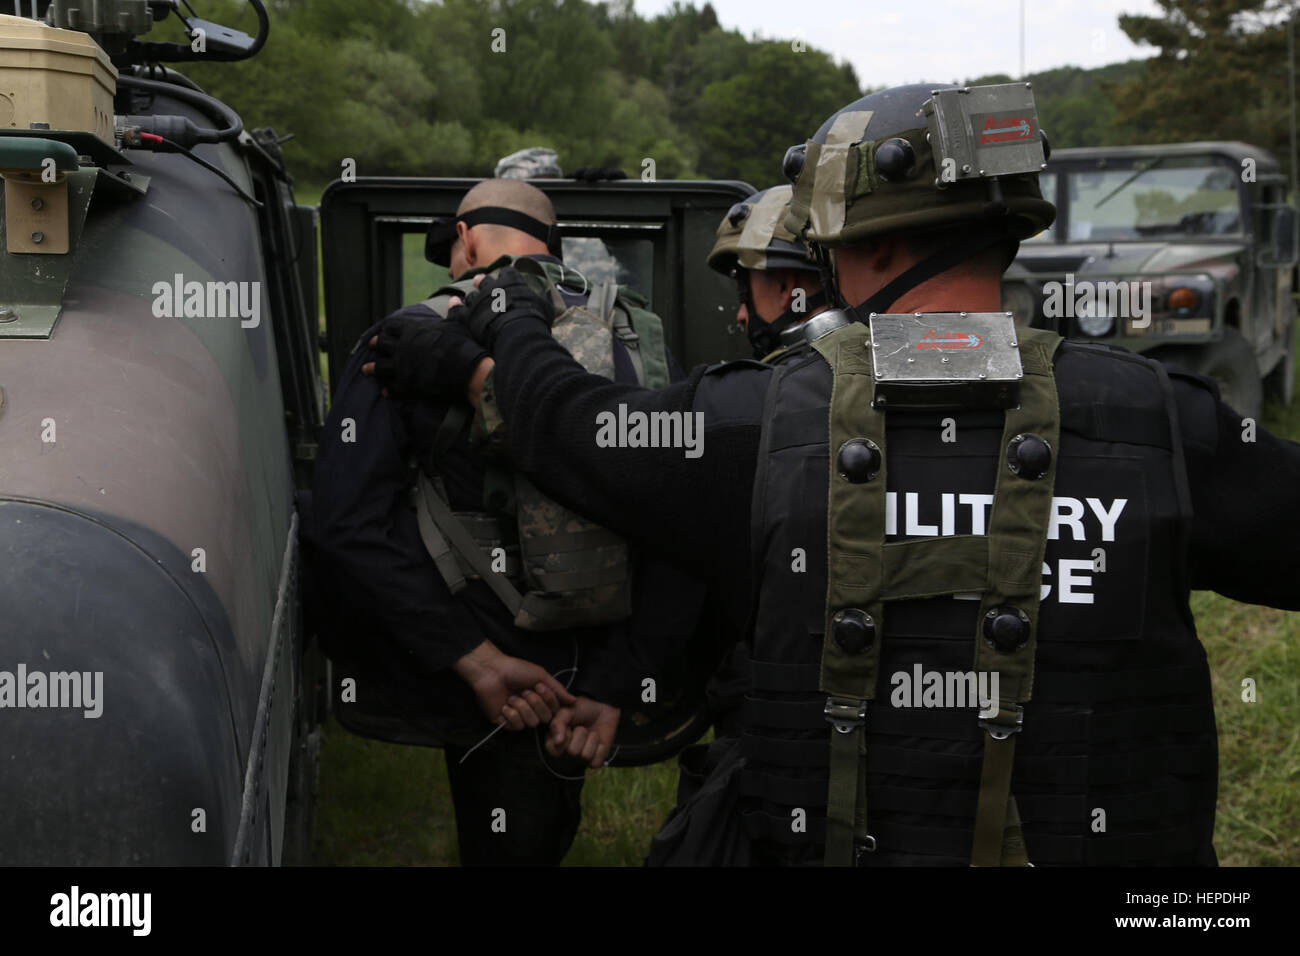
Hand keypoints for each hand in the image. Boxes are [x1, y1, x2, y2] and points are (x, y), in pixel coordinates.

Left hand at [361, 313, 488, 401]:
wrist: (467, 370)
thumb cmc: (462, 344)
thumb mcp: (458, 323)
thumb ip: (454, 311)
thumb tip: (455, 299)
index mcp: (413, 330)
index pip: (393, 326)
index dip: (387, 329)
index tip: (383, 331)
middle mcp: (403, 347)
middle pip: (382, 344)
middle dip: (376, 345)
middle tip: (371, 347)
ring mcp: (402, 367)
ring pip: (380, 367)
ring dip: (372, 368)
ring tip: (365, 370)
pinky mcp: (406, 386)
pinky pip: (391, 388)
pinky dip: (387, 390)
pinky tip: (384, 392)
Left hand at [449, 267, 554, 348]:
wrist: (517, 334)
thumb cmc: (535, 319)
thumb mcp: (545, 307)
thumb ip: (542, 300)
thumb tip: (546, 298)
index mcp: (511, 281)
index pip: (508, 273)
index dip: (508, 276)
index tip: (507, 277)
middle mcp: (493, 286)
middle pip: (485, 280)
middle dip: (483, 281)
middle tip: (480, 281)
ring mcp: (479, 300)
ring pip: (472, 295)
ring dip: (472, 296)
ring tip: (470, 296)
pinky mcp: (469, 315)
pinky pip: (458, 309)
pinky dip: (456, 307)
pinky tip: (455, 304)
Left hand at [453, 640, 575, 726]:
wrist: (492, 671)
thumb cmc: (516, 669)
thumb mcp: (541, 676)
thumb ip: (557, 690)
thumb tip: (575, 701)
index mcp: (540, 699)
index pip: (554, 710)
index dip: (548, 700)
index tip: (538, 686)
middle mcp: (531, 709)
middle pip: (544, 719)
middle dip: (535, 704)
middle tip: (523, 691)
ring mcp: (518, 717)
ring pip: (530, 723)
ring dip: (521, 707)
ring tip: (511, 697)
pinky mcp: (504, 722)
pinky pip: (516, 726)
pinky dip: (511, 715)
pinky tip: (504, 706)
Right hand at [546, 697, 619, 767]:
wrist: (602, 711)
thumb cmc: (581, 711)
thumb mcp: (566, 711)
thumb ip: (558, 723)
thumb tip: (558, 741)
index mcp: (553, 743)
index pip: (555, 749)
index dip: (565, 734)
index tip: (569, 725)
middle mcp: (565, 755)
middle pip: (572, 751)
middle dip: (580, 734)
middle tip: (581, 727)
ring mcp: (579, 760)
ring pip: (585, 755)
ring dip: (592, 738)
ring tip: (590, 733)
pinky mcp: (594, 762)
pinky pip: (596, 761)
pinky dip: (600, 748)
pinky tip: (598, 742)